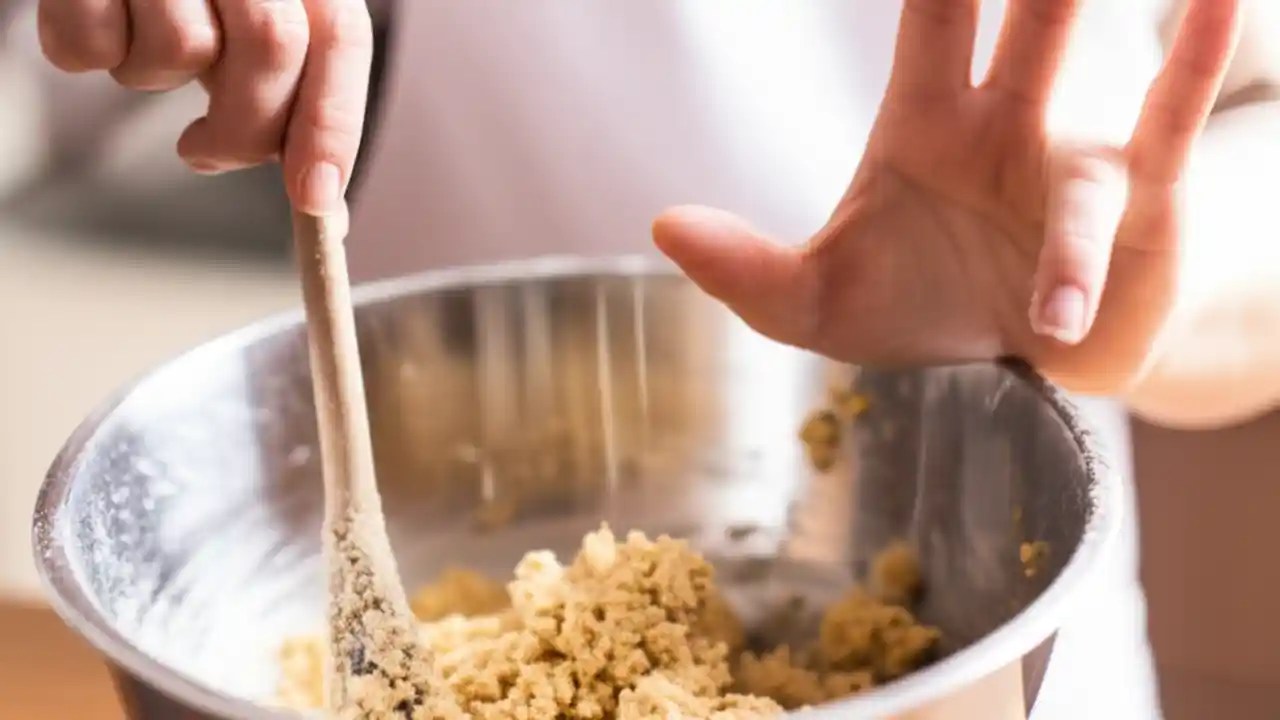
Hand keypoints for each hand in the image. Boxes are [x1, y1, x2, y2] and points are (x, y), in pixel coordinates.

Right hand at [37, 0, 372, 213]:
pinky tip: (103, 26)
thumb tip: (325, 211)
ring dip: (155, 76)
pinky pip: (91, 42)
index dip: (330, 123)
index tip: (314, 197)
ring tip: (145, 48)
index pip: (340, 37)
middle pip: (273, 44)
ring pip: (182, 44)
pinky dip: (89, 52)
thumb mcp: (254, 38)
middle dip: (245, 128)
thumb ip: (296, 108)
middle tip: (206, 152)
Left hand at [654, 0, 1241, 393]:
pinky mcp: (1137, 200)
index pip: (929, 7)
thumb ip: (746, 270)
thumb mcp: (819, 306)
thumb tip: (663, 222)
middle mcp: (1004, 114)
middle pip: (1013, 5)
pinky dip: (1192, 64)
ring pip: (1080, 48)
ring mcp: (1071, 147)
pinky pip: (1166, 125)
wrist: (1022, 377)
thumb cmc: (924, 313)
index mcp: (925, 118)